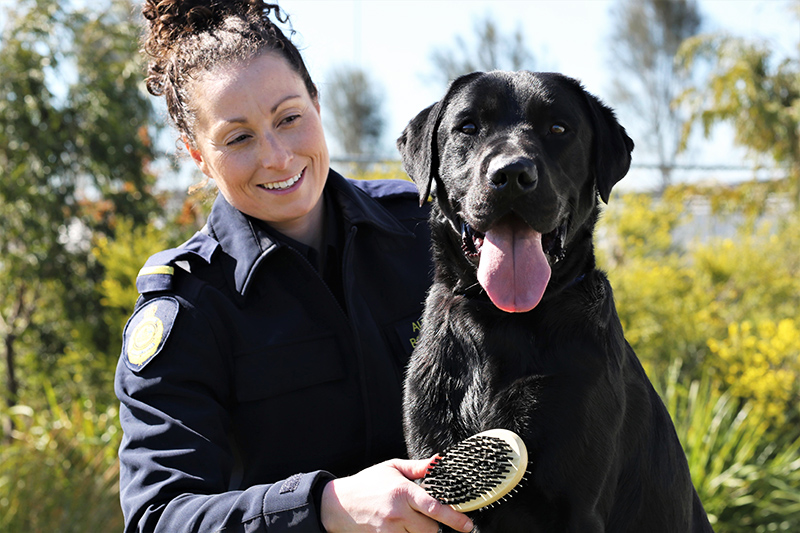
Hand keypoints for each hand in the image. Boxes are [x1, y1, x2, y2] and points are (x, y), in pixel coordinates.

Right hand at [320, 457, 473, 532]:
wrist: (337, 504)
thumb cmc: (367, 483)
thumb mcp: (392, 468)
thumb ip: (418, 467)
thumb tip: (440, 460)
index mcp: (403, 491)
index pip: (434, 507)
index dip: (454, 517)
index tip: (467, 524)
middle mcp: (398, 512)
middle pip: (431, 529)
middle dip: (435, 526)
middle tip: (427, 518)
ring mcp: (389, 530)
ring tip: (412, 523)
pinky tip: (404, 529)